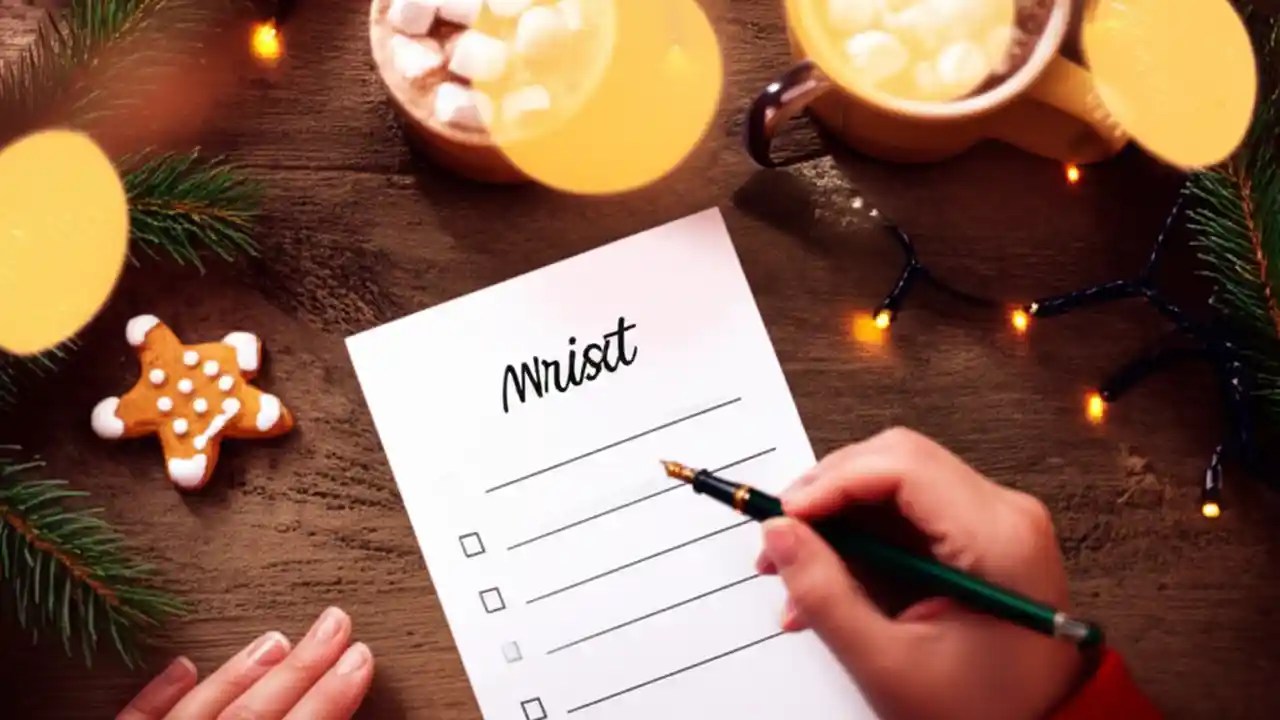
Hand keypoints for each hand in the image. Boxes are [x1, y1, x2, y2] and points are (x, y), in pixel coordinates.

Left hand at [117, 607, 373, 719]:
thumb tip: (337, 713)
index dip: (331, 697)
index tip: (361, 658)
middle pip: (251, 716)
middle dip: (301, 670)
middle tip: (336, 624)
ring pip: (198, 713)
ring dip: (240, 674)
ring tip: (277, 637)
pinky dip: (157, 696)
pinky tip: (182, 667)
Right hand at [757, 428, 1082, 719]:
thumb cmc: (982, 711)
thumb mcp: (888, 664)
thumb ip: (826, 596)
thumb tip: (779, 535)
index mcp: (999, 539)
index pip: (902, 466)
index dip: (831, 482)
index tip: (785, 516)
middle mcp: (1004, 514)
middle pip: (893, 462)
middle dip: (825, 496)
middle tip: (780, 542)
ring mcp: (992, 520)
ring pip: (890, 482)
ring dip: (835, 519)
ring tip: (796, 572)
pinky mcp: (974, 533)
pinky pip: (902, 511)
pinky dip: (858, 537)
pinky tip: (829, 581)